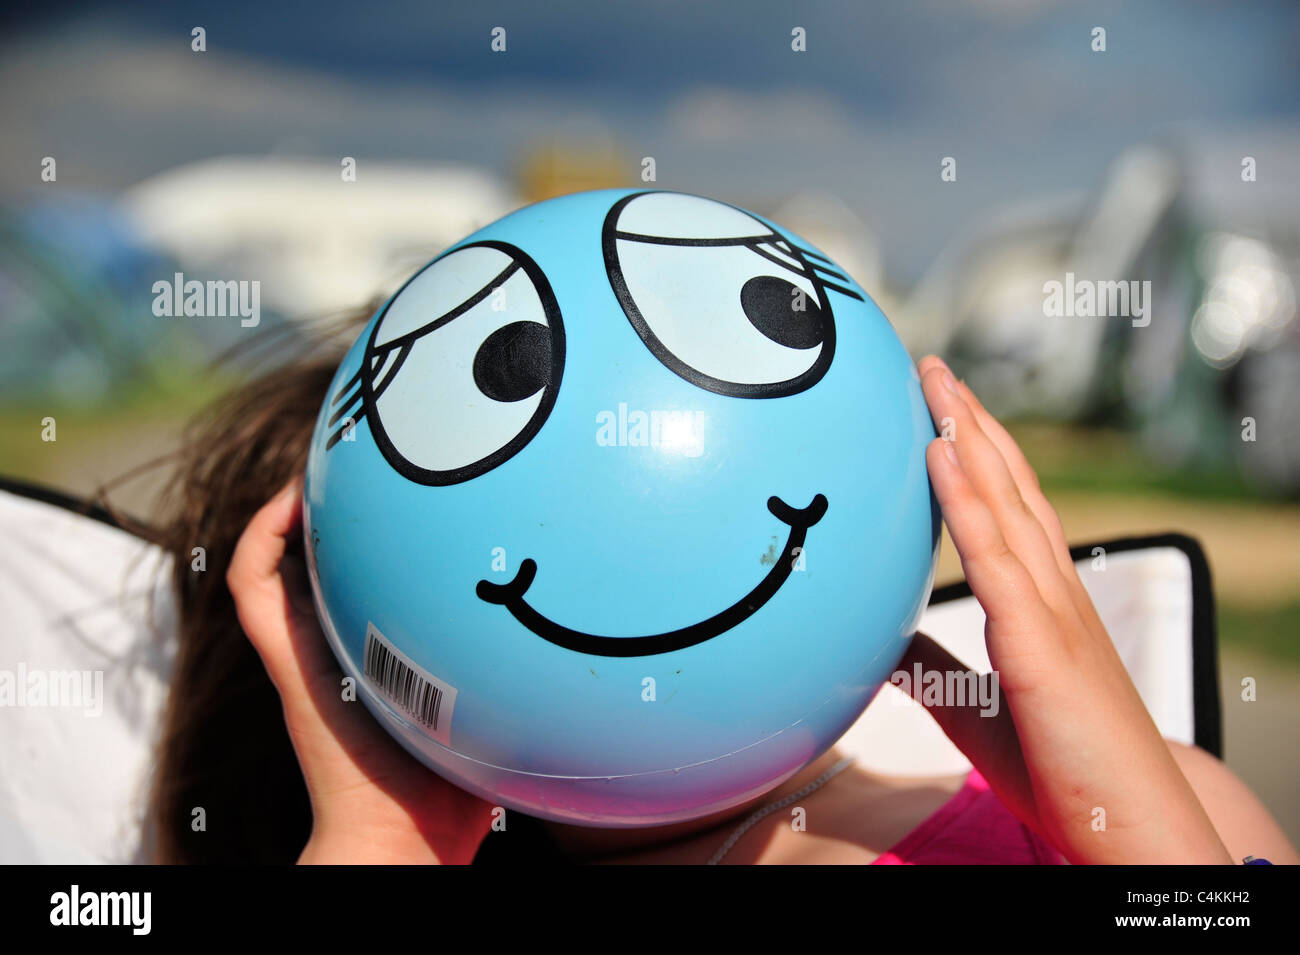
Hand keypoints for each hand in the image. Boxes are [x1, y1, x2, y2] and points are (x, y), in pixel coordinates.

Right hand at [227, 477, 495, 863]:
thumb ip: (515, 664)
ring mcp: (302, 650)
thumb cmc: (454, 790)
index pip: (360, 579)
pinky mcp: (282, 660)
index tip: (403, 487)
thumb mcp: (491, 707)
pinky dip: (260, 536)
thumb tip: (585, 621)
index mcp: (371, 652)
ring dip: (287, 507)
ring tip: (321, 460)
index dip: (370, 533)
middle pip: (313, 559)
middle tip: (361, 456)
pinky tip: (294, 498)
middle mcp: (331, 645)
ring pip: (270, 562)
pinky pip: (251, 586)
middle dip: (329, 505)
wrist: (402, 842)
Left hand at [899, 356, 1231, 863]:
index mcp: (1043, 604)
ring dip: (967, 436)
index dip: (976, 454)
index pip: (1008, 510)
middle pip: (1008, 487)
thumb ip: (932, 667)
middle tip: (933, 368)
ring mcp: (1051, 611)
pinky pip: (994, 556)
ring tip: (934, 382)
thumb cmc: (1065, 769)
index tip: (943, 409)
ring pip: (1005, 503)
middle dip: (970, 422)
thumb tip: (884, 641)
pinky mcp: (1041, 643)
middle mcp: (1053, 591)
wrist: (1129, 826)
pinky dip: (966, 498)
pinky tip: (938, 454)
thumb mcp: (976, 707)